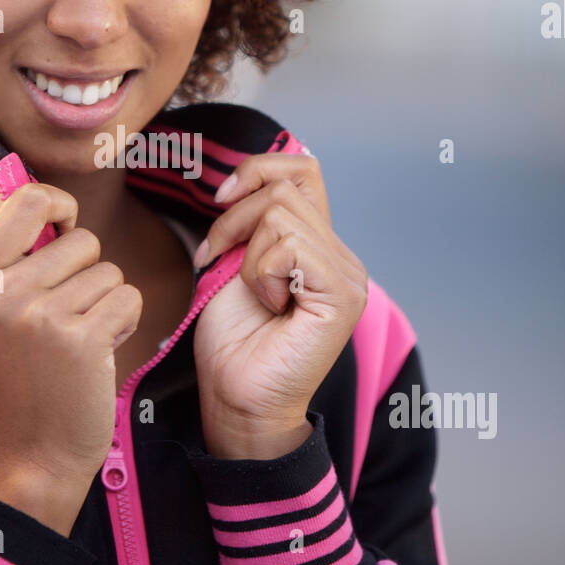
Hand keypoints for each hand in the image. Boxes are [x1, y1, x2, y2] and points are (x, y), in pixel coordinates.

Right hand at [0, 182, 142, 530]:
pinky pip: (128, 300)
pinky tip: (98, 357)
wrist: (30, 456)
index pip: (27, 199)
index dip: (59, 206)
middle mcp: (1, 292)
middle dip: (89, 275)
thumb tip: (31, 191)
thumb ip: (11, 254)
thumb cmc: (21, 379)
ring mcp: (40, 316)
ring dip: (107, 305)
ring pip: (110, 273)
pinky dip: (125, 325)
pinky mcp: (81, 340)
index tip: (65, 231)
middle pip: (82, 240)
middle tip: (67, 320)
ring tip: (78, 343)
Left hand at [192, 154, 367, 459]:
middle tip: (216, 260)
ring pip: (281, 214)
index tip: (222, 199)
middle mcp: (341, 256)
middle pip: (283, 189)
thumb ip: (250, 223)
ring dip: (247, 253)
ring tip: (255, 293)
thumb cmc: (233, 339)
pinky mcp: (343, 295)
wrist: (236, 396)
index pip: (303, 170)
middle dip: (232, 220)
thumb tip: (243, 180)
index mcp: (318, 245)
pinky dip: (262, 272)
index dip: (258, 169)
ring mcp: (348, 275)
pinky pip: (290, 246)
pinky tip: (272, 305)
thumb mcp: (234, 263)